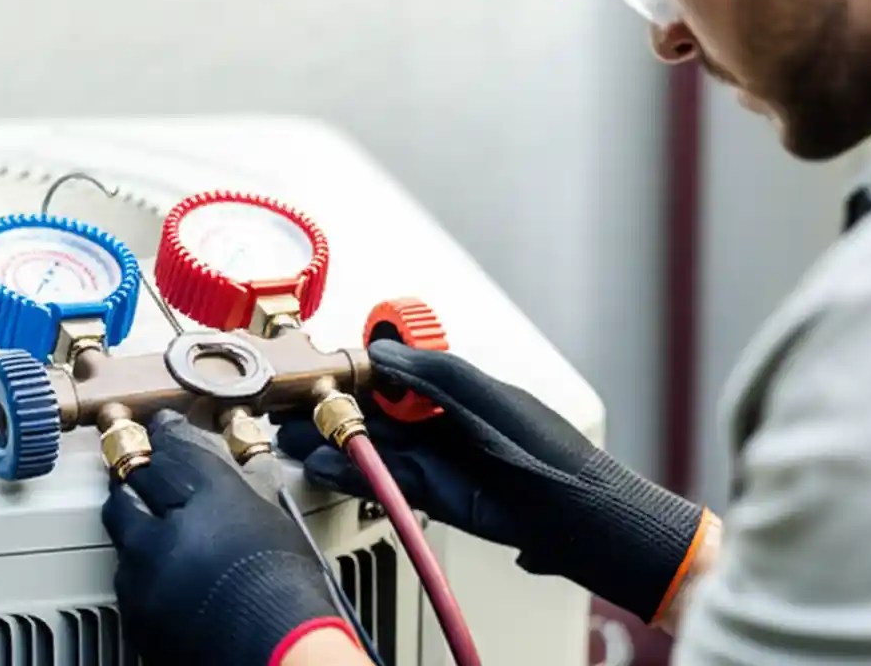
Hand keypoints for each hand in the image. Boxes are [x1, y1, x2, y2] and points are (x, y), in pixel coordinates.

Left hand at [102, 411, 356, 664]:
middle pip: (132, 479)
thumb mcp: (280, 523)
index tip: (162, 428)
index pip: (170, 444)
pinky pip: (123, 574)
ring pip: (120, 526)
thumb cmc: (288, 593)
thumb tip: (246, 468)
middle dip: (140, 472)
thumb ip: (251, 489)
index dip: (164, 433)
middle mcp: (168, 526)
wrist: (275, 652)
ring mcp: (145, 570)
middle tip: (150, 470)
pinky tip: (161, 570)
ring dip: (133, 519)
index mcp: (209, 495)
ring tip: (153, 522)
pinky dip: (137, 567)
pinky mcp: (133, 608)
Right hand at [278, 340, 713, 623]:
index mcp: (459, 388)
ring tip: (296, 436)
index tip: (322, 366)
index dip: (356, 369)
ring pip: (375, 445)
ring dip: (335, 440)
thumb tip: (386, 354)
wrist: (577, 516)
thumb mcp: (489, 397)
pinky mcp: (436, 495)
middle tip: (293, 406)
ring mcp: (440, 458)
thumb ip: (435, 374)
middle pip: (376, 409)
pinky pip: (386, 478)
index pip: (395, 370)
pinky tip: (327, 463)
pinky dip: (354, 472)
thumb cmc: (551, 454)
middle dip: (334, 407)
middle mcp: (445, 421)